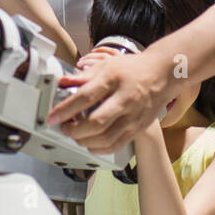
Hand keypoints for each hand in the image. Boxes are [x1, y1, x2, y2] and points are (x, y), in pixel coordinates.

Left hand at [47, 49, 174, 154]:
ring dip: (85, 141)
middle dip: (74, 130)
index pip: (86, 97)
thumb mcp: (107, 65)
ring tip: (74, 135)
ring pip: (106, 138)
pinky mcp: (138, 128)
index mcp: (113, 79)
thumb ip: (83, 76)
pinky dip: (99, 148)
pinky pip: (116, 145)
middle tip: (63, 128)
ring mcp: (133, 115)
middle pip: (96, 122)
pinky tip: (89, 143)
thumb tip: (62, 83)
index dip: (66, 109)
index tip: (52, 118)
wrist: (163, 74)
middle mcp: (125, 98)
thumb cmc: (132, 69)